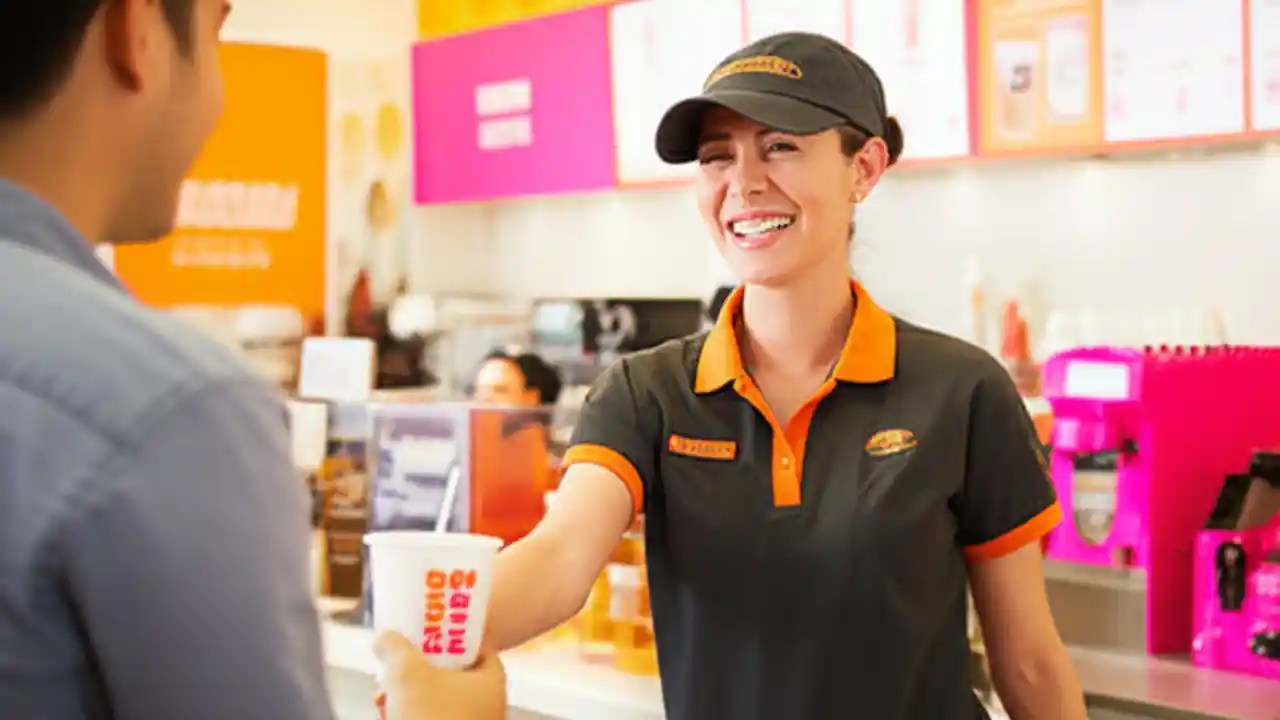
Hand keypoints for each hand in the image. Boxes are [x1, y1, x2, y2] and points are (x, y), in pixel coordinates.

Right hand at [373, 632, 506, 719]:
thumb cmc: (431, 718)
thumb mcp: (407, 672)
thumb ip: (394, 647)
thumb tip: (384, 637)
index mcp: (491, 679)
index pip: (475, 645)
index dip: (446, 638)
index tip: (420, 637)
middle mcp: (488, 704)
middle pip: (449, 674)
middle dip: (415, 672)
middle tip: (391, 672)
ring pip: (435, 702)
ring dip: (406, 697)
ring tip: (382, 699)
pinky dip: (410, 718)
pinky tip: (388, 718)